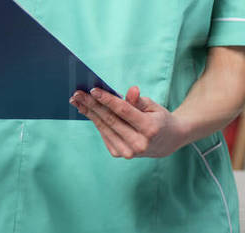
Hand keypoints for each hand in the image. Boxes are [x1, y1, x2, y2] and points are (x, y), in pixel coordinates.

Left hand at [71, 86, 185, 158]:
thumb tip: (131, 91)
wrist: (167, 142)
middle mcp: (139, 143)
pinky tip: (87, 111)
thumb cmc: (158, 118)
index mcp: (150, 129)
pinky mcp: (120, 154)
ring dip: (89, 113)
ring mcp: (128, 152)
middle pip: (111, 120)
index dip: (108, 100)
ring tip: (77, 100)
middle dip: (92, 105)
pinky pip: (105, 134)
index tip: (93, 89)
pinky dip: (95, 121)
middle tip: (78, 93)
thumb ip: (139, 100)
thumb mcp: (153, 106)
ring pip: (104, 128)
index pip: (124, 111)